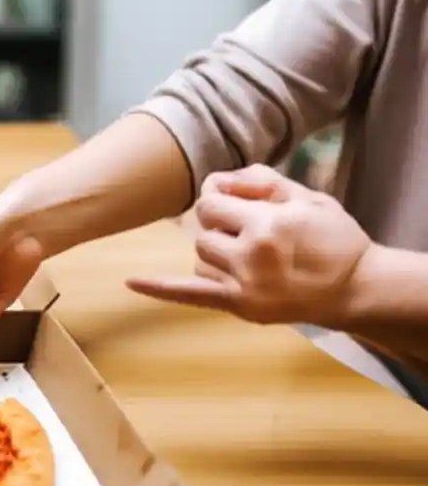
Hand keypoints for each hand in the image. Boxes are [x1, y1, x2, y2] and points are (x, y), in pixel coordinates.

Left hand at [127, 164, 372, 326]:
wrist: (356, 288)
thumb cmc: (334, 238)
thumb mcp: (307, 197)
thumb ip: (261, 181)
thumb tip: (217, 179)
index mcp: (267, 223)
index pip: (211, 202)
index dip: (219, 199)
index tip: (233, 201)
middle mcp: (251, 254)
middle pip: (201, 230)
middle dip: (219, 224)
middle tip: (248, 229)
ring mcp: (242, 284)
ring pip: (199, 257)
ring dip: (215, 251)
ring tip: (253, 255)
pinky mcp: (238, 306)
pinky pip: (189, 294)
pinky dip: (159, 288)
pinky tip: (130, 282)